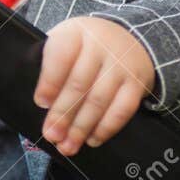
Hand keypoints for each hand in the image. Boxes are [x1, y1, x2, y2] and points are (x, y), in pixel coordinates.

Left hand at [34, 17, 155, 154]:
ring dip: (81, 127)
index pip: (61, 56)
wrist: (128, 40)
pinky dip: (106, 128)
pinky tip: (92, 140)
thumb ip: (52, 68)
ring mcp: (121, 64)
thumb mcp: (66, 44)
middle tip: (52, 135)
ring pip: (99, 100)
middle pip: (79, 83)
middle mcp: (100, 45)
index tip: (41, 103)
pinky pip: (122, 109)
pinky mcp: (137, 82)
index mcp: (76, 33)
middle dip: (63, 114)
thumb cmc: (84, 49)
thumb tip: (43, 106)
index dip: (50, 81)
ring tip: (68, 146)